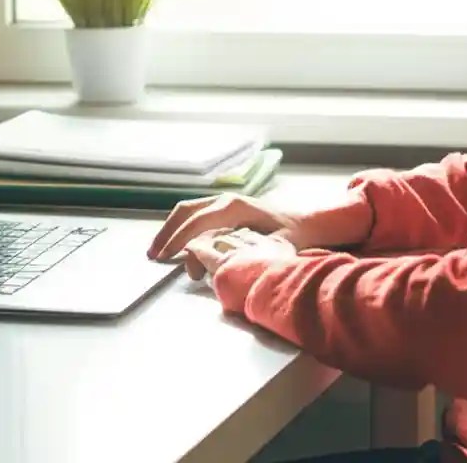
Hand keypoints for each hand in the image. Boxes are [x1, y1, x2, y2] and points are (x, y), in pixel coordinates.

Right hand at [147, 192, 371, 278]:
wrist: (312, 221)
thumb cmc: (297, 234)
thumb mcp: (278, 245)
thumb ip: (253, 253)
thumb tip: (227, 265)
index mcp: (236, 207)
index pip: (198, 221)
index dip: (179, 239)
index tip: (166, 257)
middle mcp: (228, 200)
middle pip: (186, 211)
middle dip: (167, 232)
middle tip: (154, 256)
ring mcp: (227, 203)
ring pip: (190, 211)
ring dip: (174, 230)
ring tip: (161, 253)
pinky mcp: (229, 210)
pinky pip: (199, 216)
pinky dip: (185, 229)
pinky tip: (180, 247)